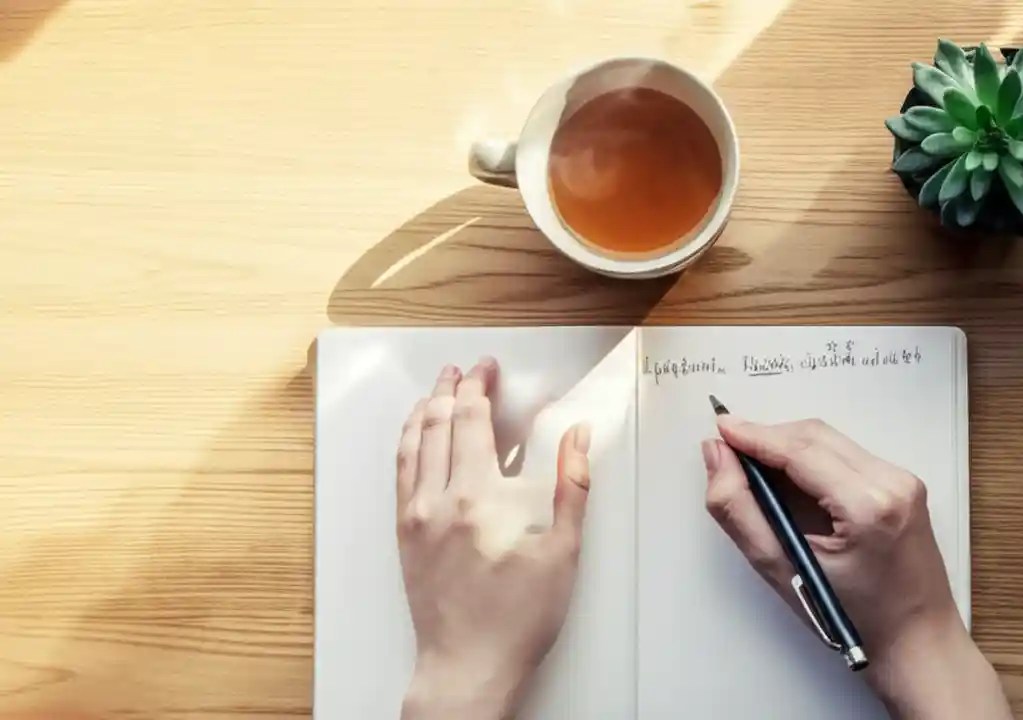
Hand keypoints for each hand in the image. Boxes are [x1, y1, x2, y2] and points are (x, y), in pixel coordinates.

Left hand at [397, 358, 591, 719]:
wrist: (467, 667)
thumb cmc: (517, 619)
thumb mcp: (562, 553)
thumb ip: (571, 487)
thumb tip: (577, 437)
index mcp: (478, 499)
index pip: (473, 422)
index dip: (480, 388)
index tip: (488, 369)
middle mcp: (439, 500)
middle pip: (440, 424)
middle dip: (453, 389)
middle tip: (466, 370)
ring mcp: (415, 517)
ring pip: (413, 444)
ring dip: (426, 409)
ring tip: (437, 389)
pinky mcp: (404, 535)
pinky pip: (400, 473)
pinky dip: (407, 443)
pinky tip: (415, 435)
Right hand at [703, 417, 1012, 719]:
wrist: (916, 642)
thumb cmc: (853, 620)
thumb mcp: (782, 570)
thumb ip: (739, 510)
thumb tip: (717, 458)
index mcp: (868, 505)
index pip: (799, 450)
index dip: (754, 435)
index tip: (720, 428)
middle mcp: (892, 482)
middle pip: (815, 435)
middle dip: (768, 437)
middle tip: (728, 448)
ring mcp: (904, 480)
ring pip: (831, 441)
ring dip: (788, 446)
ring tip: (753, 465)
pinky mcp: (904, 485)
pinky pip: (847, 455)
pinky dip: (812, 458)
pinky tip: (790, 478)